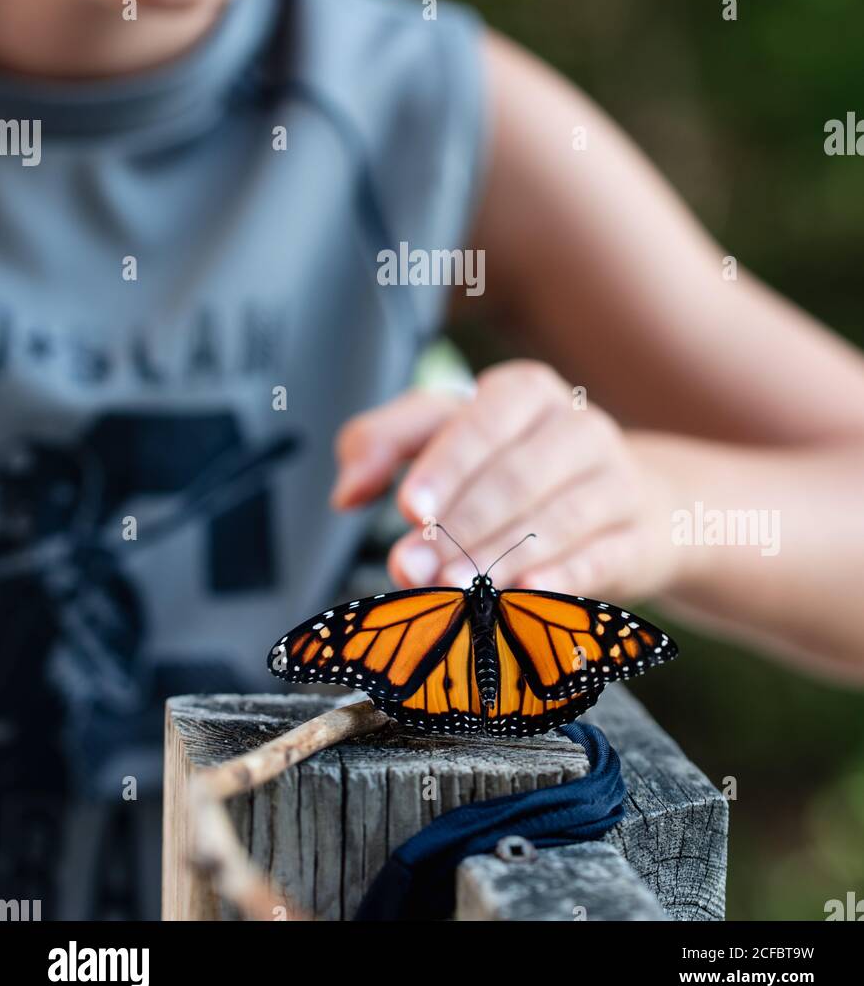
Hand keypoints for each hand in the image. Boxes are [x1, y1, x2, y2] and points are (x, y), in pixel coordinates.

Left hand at [330, 359, 683, 602]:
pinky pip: (603, 556)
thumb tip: (346, 492)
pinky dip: (563, 577)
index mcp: (525, 391)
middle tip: (411, 567)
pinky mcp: (640, 537)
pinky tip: (525, 595)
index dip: (446, 466)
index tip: (409, 509)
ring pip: (558, 517)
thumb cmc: (518, 464)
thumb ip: (385, 444)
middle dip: (460, 526)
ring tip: (452, 589)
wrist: (634, 503)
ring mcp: (617, 480)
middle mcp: (577, 426)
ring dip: (499, 557)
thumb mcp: (450, 437)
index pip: (483, 422)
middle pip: (517, 474)